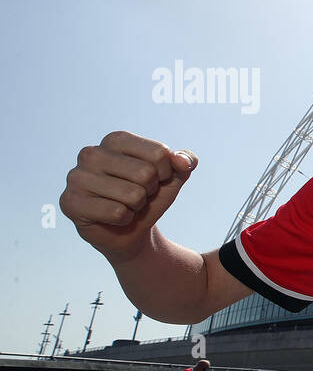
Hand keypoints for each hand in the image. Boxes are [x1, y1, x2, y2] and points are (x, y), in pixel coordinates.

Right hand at [60, 132, 196, 262]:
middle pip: (146, 174)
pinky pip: (116, 212)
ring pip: (133, 195)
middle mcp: (90, 153)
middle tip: (138, 196)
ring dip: (137, 206)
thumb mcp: (173, 176)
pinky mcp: (70, 202)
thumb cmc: (148, 196)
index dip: (166, 172)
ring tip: (125, 205)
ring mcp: (76, 177)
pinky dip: (124, 219)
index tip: (155, 179)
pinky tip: (112, 217)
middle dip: (150, 191)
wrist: (131, 230)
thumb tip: (183, 162)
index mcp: (115, 140)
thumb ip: (184, 161)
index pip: (159, 153)